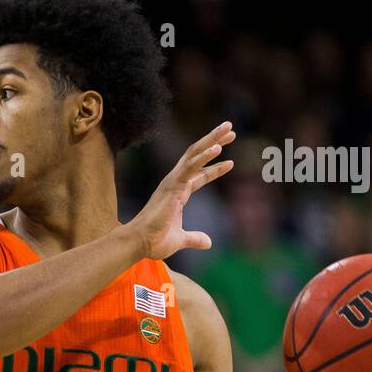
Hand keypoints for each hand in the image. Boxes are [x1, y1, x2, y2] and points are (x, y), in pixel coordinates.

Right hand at [125, 122, 234, 260]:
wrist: (140, 243)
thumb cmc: (155, 240)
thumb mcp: (180, 239)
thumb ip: (194, 238)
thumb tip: (208, 242)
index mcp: (177, 193)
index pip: (199, 176)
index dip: (215, 168)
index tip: (231, 162)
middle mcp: (175, 182)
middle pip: (197, 156)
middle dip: (214, 141)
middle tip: (230, 129)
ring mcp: (173, 182)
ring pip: (195, 154)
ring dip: (212, 140)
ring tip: (228, 128)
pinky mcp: (172, 186)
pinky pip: (190, 167)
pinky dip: (203, 157)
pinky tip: (217, 148)